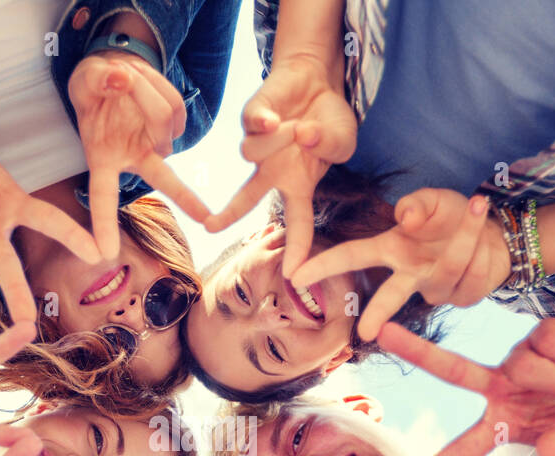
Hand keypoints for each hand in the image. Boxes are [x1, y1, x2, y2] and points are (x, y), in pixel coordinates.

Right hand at [68, 51, 211, 257]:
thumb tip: (121, 79)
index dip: (103, 223)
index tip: (105, 253)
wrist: (113, 72)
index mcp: (103, 158)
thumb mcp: (84, 80)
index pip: (102, 196)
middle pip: (163, 179)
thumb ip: (98, 79)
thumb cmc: (92, 86)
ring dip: (148, 93)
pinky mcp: (172, 125)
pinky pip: (176, 107)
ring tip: (128, 82)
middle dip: (187, 197)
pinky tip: (145, 86)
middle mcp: (133, 157)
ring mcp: (156, 143)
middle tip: (207, 218)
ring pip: (165, 119)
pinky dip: (162, 89)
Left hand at [206, 57, 357, 274]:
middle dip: (228, 214)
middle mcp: (272, 172)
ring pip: (254, 153)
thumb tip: (305, 138)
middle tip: (210, 227)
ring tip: (299, 126)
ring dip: (282, 139)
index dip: (299, 251)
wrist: (317, 80)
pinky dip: (267, 124)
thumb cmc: (331, 122)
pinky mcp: (250, 119)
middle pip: (244, 199)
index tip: (294, 276)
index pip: (299, 224)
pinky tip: (277, 119)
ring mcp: (258, 147)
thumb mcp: (344, 140)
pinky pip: (253, 128)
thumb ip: (331, 146)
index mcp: (298, 185)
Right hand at [292, 190, 509, 339]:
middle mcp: (408, 274)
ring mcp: (434, 289)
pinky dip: (482, 244)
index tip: (296, 276)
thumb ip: (417, 204)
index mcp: (391, 248)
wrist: (491, 234)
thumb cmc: (450, 217)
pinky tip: (484, 237)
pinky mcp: (461, 297)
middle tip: (366, 332)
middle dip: (378, 313)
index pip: (352, 256)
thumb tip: (405, 217)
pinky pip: (473, 273)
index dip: (323, 265)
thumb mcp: (434, 200)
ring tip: (476, 204)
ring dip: (466, 234)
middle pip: (389, 295)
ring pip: (448, 268)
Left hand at [382, 318, 554, 455]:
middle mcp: (499, 388)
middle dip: (418, 352)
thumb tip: (549, 452)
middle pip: (452, 370)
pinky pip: (553, 345)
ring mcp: (518, 358)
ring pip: (530, 368)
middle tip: (382, 333)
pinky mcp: (541, 332)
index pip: (459, 451)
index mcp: (500, 425)